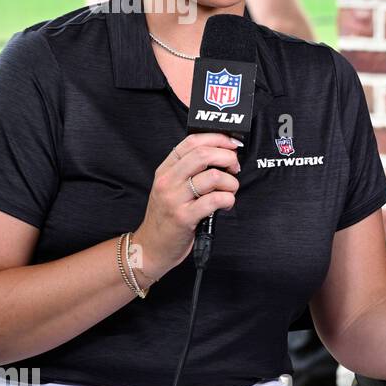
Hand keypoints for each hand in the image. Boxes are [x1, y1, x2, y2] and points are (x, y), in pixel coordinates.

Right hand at [129, 132, 242, 282]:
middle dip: (228, 158)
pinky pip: (215, 200)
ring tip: (229, 191)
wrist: (151, 247)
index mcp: (165, 170)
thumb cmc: (166, 216)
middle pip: (203, 155)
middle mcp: (168, 181)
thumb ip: (189, 171)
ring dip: (231, 183)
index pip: (191, 142)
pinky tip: (225, 204)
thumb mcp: (171, 187)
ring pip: (214, 177)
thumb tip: (222, 155)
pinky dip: (228, 199)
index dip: (217, 139)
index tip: (232, 144)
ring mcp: (175, 199)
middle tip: (234, 168)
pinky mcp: (184, 217)